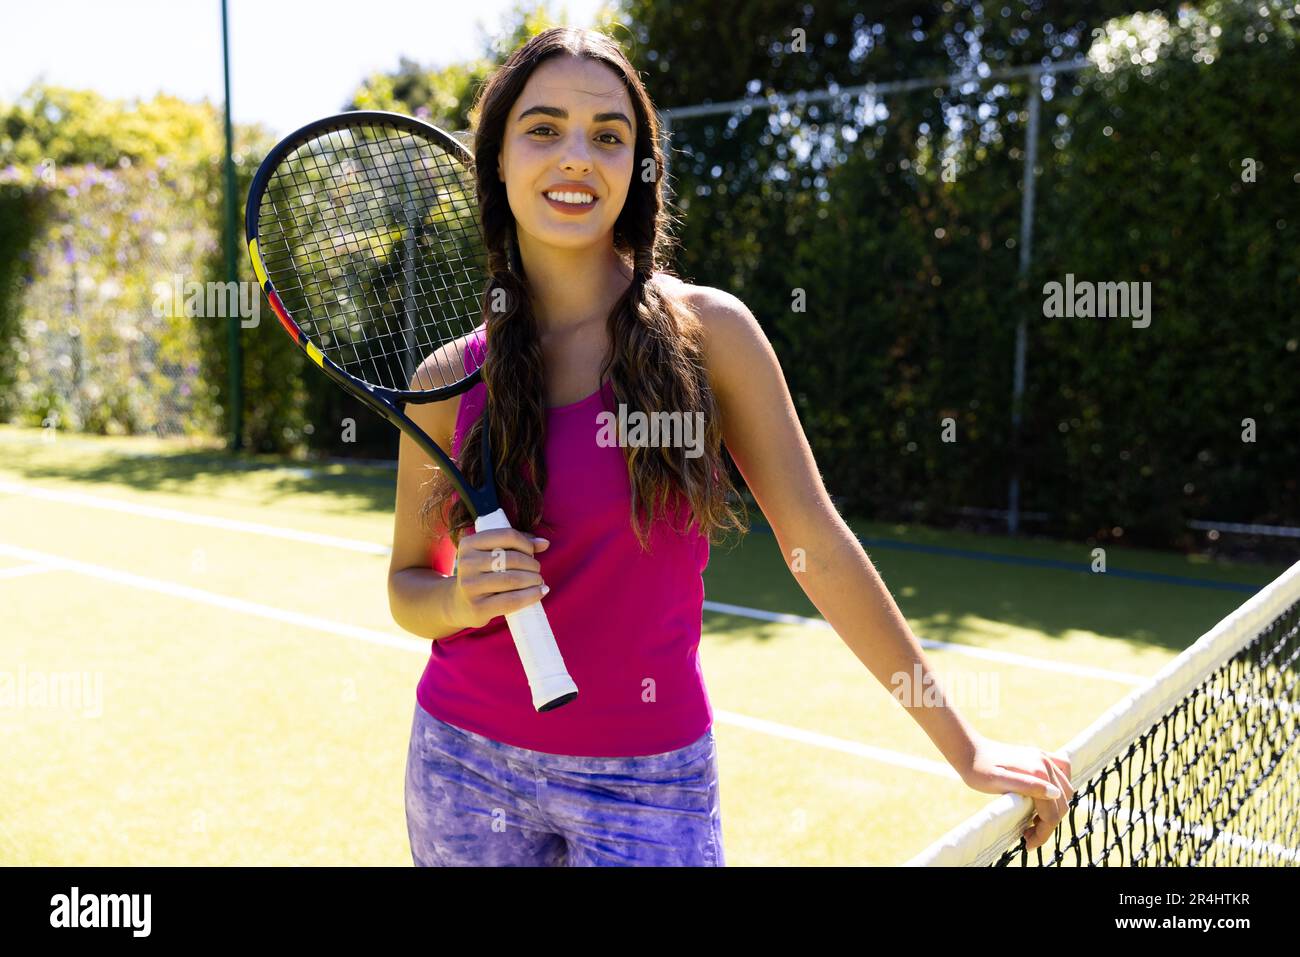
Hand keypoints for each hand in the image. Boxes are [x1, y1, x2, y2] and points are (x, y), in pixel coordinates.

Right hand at [450, 528, 549, 628]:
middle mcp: (467, 563)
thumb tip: (544, 543)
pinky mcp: (478, 607)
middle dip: (532, 564)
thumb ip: (517, 545)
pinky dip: (531, 596)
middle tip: (537, 570)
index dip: (526, 543)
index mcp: (469, 543)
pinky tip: (541, 592)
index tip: (533, 552)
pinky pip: (512, 600)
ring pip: (513, 579)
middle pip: (512, 559)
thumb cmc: (483, 574)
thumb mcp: (492, 555)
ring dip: (533, 580)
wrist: (461, 604)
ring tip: (539, 581)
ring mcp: (470, 586)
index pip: (507, 535)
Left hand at [959, 735, 1073, 851]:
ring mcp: (1044, 758)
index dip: (1043, 833)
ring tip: (1033, 820)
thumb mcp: (997, 782)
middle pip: (1061, 804)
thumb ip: (1027, 787)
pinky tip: (1047, 797)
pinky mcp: (1040, 756)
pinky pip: (1064, 772)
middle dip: (1047, 825)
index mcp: (1038, 772)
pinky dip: (1061, 788)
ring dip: (1054, 809)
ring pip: (1065, 791)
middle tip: (1027, 836)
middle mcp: (1045, 763)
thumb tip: (1054, 794)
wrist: (969, 751)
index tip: (1028, 845)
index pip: (1052, 813)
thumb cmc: (979, 770)